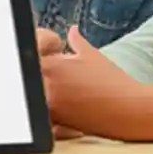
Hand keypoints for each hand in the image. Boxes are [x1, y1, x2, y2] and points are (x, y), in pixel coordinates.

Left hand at [40, 25, 145, 139]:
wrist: (127, 109)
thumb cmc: (112, 81)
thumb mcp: (93, 57)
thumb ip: (77, 42)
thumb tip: (72, 30)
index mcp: (52, 66)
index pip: (29, 57)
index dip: (36, 57)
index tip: (48, 59)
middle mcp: (46, 85)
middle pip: (26, 78)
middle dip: (35, 75)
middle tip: (52, 78)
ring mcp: (48, 106)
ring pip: (32, 98)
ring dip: (38, 94)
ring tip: (57, 93)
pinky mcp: (54, 123)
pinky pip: (40, 118)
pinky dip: (45, 113)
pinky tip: (60, 108)